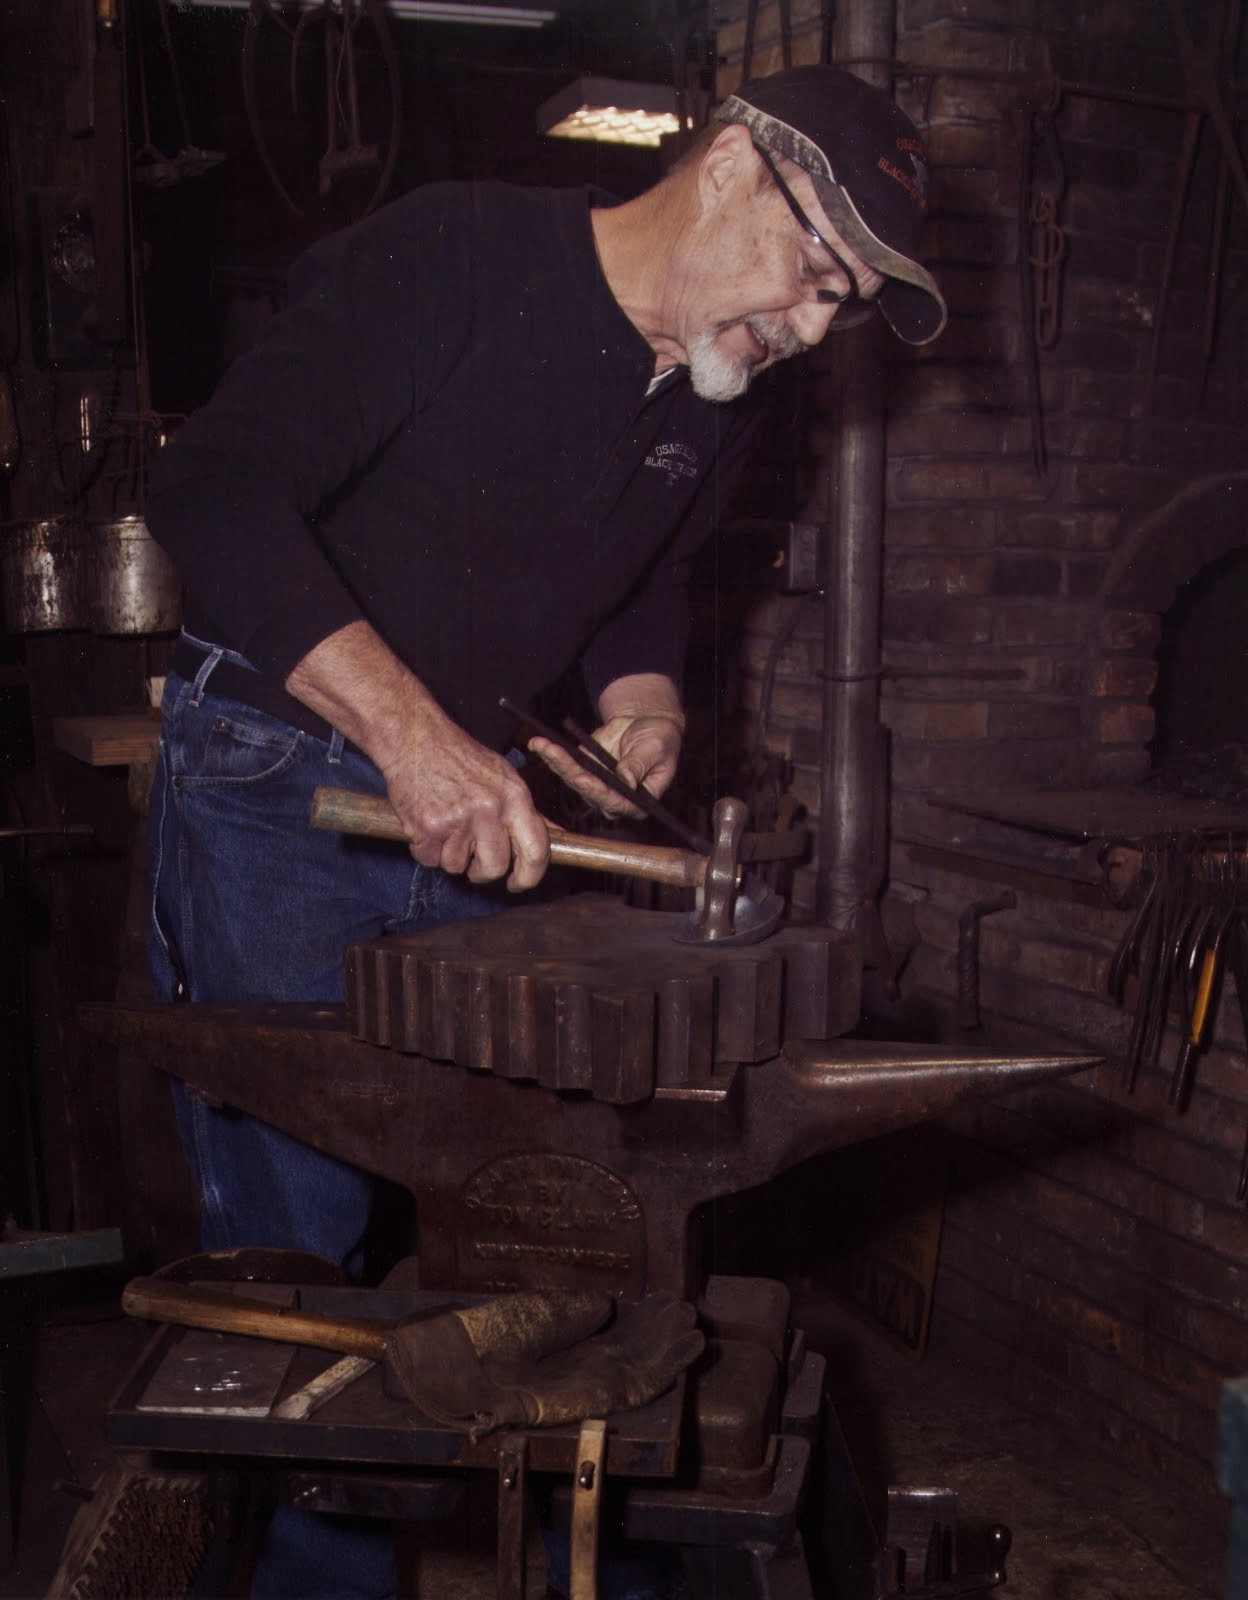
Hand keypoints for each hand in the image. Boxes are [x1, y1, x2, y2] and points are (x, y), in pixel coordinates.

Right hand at [286, 621, 548, 889]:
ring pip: (456, 866)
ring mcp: (458, 819)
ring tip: (443, 824)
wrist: (415, 738)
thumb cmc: (458, 756)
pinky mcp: (428, 827)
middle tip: (472, 862)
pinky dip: (424, 848)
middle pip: (494, 867)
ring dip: (447, 855)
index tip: (517, 883)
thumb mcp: (502, 775)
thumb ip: (522, 810)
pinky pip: (429, 858)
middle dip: (481, 872)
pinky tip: (424, 822)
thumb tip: (549, 839)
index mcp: (514, 796)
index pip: (536, 850)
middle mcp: (489, 809)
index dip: (529, 876)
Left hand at [528, 712, 682, 820]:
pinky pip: (564, 764)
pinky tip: (538, 744)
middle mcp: (613, 799)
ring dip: (555, 760)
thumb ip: (639, 765)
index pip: (613, 801)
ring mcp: (596, 786)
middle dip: (568, 770)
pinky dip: (550, 753)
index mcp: (636, 802)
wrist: (646, 723)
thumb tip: (625, 780)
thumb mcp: (655, 749)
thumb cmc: (659, 739)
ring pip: (571, 777)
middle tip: (554, 753)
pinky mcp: (584, 770)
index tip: (584, 777)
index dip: (597, 790)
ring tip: (542, 744)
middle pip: (586, 790)